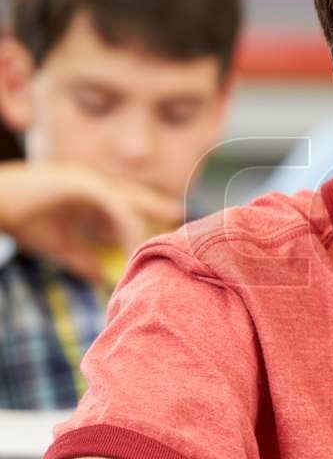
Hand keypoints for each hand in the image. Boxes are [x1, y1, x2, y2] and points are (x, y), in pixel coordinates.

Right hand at [0, 162, 182, 281]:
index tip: (171, 231)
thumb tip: (99, 277)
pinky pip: (116, 207)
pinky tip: (136, 244)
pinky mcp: (83, 184)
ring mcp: (90, 181)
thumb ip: (80, 257)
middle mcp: (95, 183)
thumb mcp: (58, 243)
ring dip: (149, 224)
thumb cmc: (20, 219)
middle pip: (138, 199)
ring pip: (131, 203)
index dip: (150, 215)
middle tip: (187, 227)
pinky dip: (128, 226)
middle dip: (162, 212)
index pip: (128, 203)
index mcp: (90, 193)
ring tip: (167, 244)